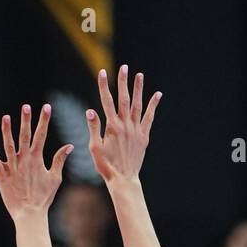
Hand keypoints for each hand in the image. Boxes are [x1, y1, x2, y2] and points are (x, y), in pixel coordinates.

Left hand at [0, 104, 72, 221]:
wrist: (29, 213)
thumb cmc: (43, 197)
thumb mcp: (55, 178)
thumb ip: (60, 160)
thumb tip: (69, 146)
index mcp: (37, 159)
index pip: (42, 135)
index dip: (44, 120)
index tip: (46, 107)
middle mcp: (24, 160)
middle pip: (25, 136)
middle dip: (26, 120)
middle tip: (26, 106)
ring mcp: (12, 166)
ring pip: (9, 145)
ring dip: (7, 131)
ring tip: (6, 117)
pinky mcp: (2, 174)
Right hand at [85, 65, 161, 184]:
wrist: (123, 179)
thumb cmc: (106, 166)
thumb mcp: (94, 148)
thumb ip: (93, 128)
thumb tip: (90, 111)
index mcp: (111, 126)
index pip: (106, 101)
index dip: (103, 86)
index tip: (101, 72)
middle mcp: (125, 125)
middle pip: (124, 99)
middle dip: (123, 82)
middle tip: (124, 67)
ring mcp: (136, 130)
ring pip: (138, 105)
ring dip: (138, 89)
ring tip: (139, 75)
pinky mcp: (144, 136)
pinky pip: (149, 117)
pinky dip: (153, 105)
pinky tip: (157, 95)